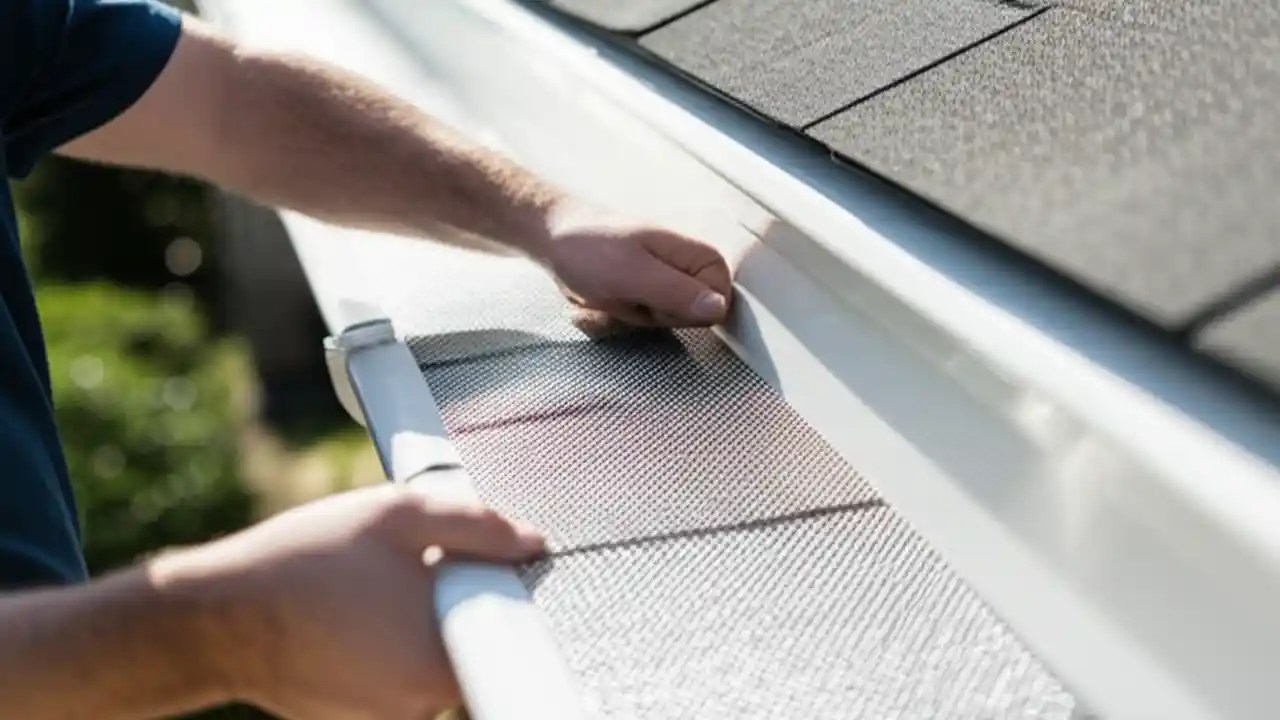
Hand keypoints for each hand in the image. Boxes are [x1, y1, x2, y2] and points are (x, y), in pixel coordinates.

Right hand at [158, 484, 544, 718]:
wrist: (215, 618)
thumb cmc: (304, 561)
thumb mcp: (397, 516)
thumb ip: (477, 527)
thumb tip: (532, 542)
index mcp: (442, 656)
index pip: (514, 637)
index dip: (508, 596)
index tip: (492, 567)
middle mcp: (423, 702)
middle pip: (473, 647)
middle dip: (459, 604)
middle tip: (420, 568)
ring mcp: (391, 717)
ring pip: (433, 662)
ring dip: (420, 624)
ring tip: (375, 588)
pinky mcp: (361, 718)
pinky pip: (398, 678)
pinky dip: (388, 646)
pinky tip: (354, 613)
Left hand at [540, 201, 732, 328]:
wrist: (553, 238)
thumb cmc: (589, 248)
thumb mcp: (631, 273)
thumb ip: (675, 291)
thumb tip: (718, 308)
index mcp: (699, 255)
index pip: (718, 307)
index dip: (684, 311)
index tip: (654, 295)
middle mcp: (691, 268)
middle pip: (694, 319)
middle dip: (658, 316)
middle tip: (630, 293)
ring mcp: (671, 281)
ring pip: (672, 323)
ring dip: (639, 316)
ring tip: (618, 292)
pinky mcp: (652, 292)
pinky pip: (651, 320)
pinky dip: (628, 316)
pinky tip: (612, 297)